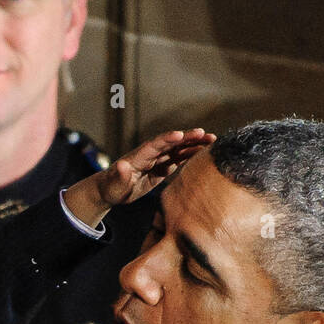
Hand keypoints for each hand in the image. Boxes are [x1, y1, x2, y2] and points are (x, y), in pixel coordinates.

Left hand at [63, 127, 215, 226]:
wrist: (112, 190)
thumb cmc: (112, 187)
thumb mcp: (114, 183)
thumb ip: (120, 175)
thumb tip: (122, 165)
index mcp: (139, 156)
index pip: (154, 145)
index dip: (167, 139)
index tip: (180, 134)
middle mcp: (150, 154)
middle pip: (171, 143)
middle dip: (187, 138)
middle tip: (205, 133)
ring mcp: (157, 160)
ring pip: (178, 150)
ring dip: (194, 145)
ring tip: (212, 141)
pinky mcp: (162, 168)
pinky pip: (179, 160)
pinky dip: (191, 155)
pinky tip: (205, 153)